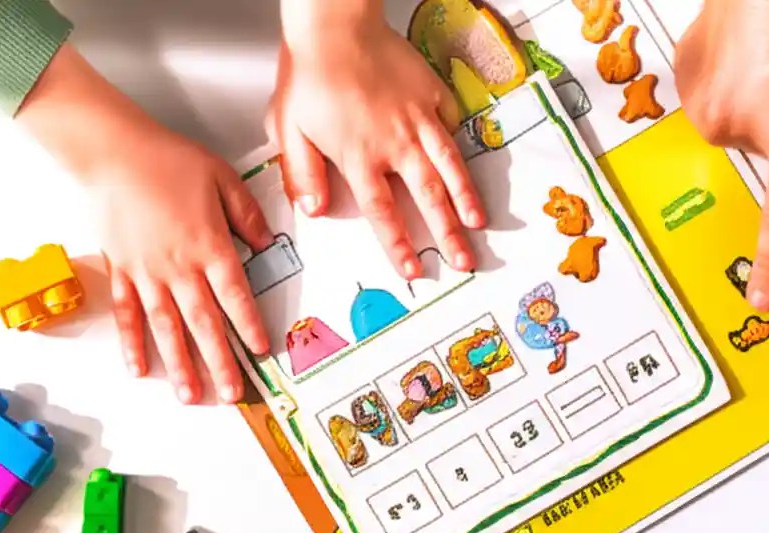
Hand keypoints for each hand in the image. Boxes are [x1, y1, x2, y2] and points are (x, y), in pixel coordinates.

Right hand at [19, 46, 272, 403]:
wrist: (111, 151)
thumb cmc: (167, 160)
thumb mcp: (223, 178)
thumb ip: (247, 215)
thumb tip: (264, 244)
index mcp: (209, 246)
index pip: (236, 296)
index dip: (249, 326)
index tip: (261, 351)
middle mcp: (179, 267)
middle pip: (204, 323)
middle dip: (220, 362)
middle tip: (232, 394)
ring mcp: (147, 273)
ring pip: (166, 328)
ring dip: (179, 365)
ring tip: (190, 396)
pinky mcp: (120, 270)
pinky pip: (128, 313)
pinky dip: (131, 343)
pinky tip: (139, 369)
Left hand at [270, 2, 484, 278]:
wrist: (334, 28)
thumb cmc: (309, 73)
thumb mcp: (289, 129)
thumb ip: (302, 174)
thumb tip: (314, 210)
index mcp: (360, 157)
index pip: (383, 213)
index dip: (400, 245)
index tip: (414, 268)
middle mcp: (395, 144)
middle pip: (428, 199)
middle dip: (448, 234)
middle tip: (465, 259)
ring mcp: (418, 120)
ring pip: (449, 166)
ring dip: (465, 198)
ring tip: (479, 222)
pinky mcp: (430, 95)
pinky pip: (448, 124)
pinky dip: (457, 144)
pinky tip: (465, 163)